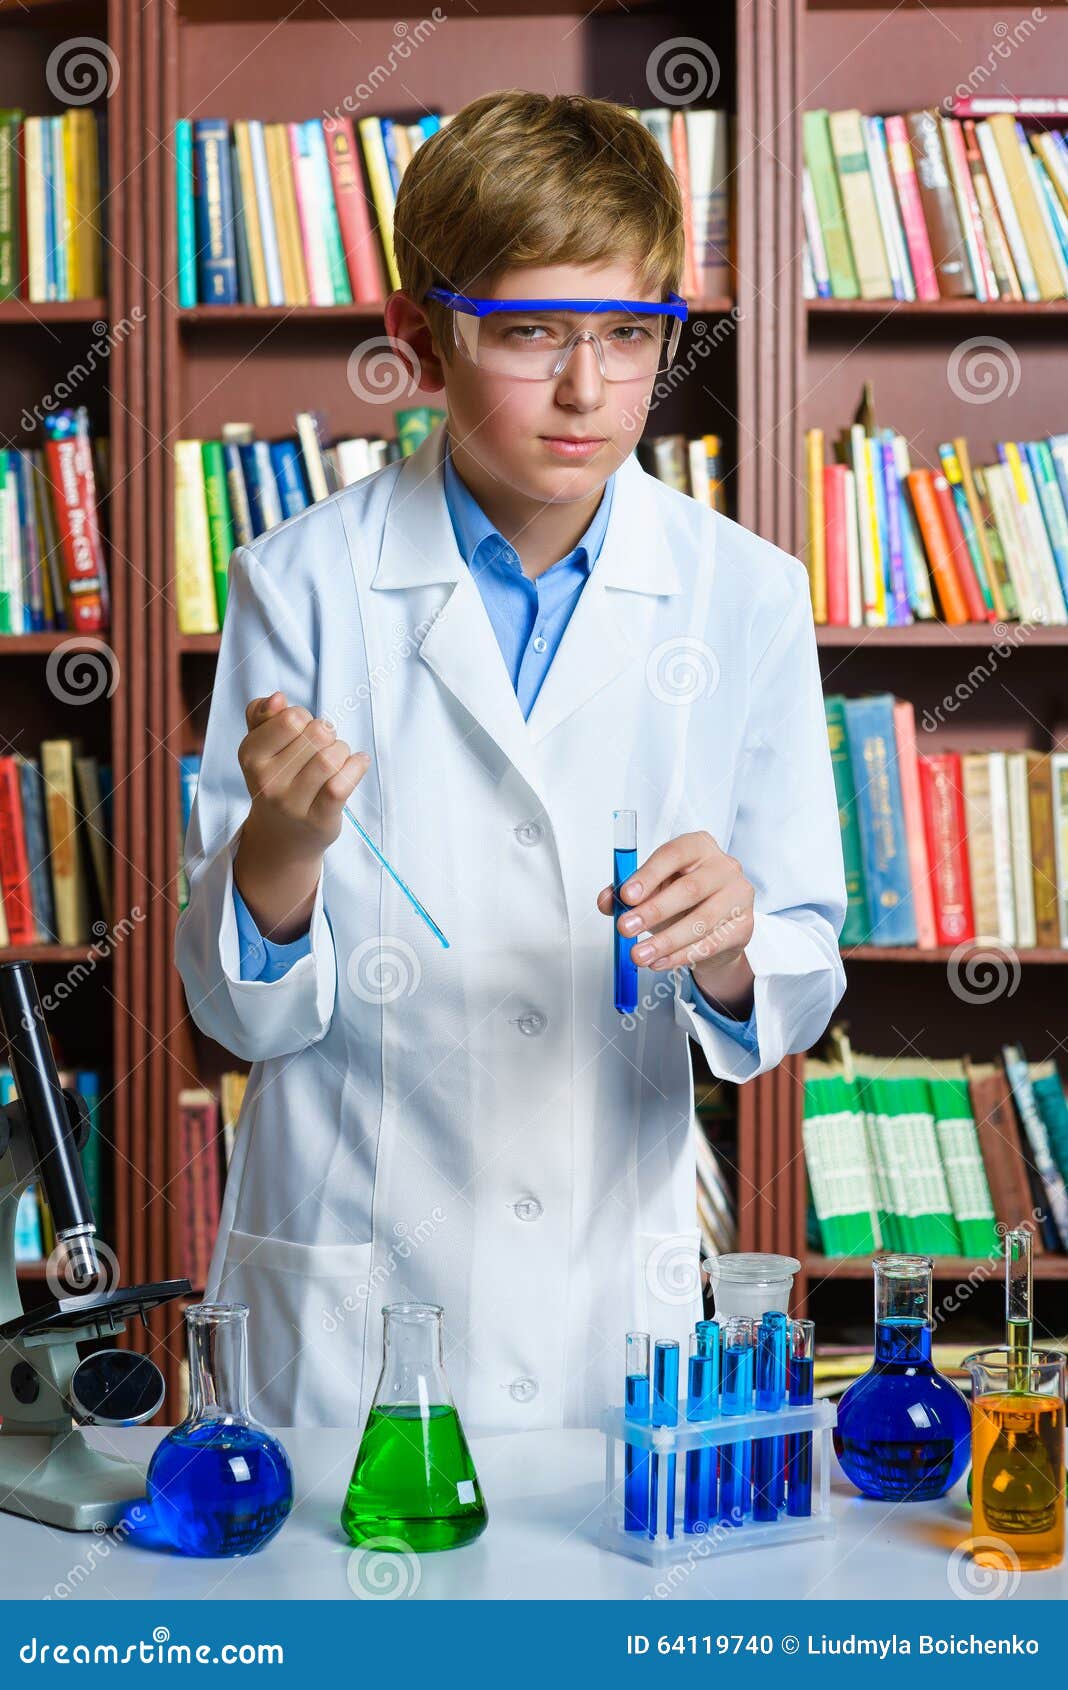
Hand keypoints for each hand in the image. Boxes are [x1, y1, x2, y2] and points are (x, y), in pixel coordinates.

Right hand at [238, 692, 370, 860]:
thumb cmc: (277, 779)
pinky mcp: (318, 819)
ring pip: (331, 757)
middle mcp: (267, 781)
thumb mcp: (260, 745)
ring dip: (342, 750)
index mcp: (250, 756)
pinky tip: (358, 763)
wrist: (282, 835)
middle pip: (317, 733)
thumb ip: (261, 714)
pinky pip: (341, 784)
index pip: (291, 717)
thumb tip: (278, 698)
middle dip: (327, 733)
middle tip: (322, 747)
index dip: (304, 717)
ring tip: (338, 757)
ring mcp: (292, 803)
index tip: (301, 732)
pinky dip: (356, 766)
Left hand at [596, 830, 754, 1010]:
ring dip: (665, 941)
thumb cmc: (683, 899)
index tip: (626, 895)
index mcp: (698, 846)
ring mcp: (739, 895)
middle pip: (689, 889)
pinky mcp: (744, 926)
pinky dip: (681, 956)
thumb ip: (627, 892)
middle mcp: (724, 866)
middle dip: (653, 911)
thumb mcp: (653, 889)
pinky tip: (660, 961)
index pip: (674, 854)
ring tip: (639, 954)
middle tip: (625, 928)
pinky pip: (710, 944)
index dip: (648, 875)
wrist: (715, 925)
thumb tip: (607, 901)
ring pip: (701, 921)